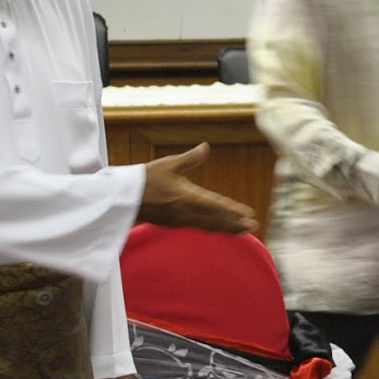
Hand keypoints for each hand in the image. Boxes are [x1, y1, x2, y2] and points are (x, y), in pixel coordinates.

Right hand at [138, 142, 257, 232]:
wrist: (125, 198)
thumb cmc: (147, 178)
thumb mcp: (169, 164)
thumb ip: (190, 158)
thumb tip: (206, 147)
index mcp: (187, 197)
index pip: (216, 205)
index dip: (234, 210)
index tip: (249, 214)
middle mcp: (186, 212)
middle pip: (216, 220)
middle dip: (235, 223)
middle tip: (253, 226)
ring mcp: (181, 220)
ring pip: (209, 226)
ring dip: (227, 229)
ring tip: (243, 231)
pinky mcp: (174, 224)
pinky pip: (199, 228)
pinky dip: (213, 229)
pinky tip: (219, 229)